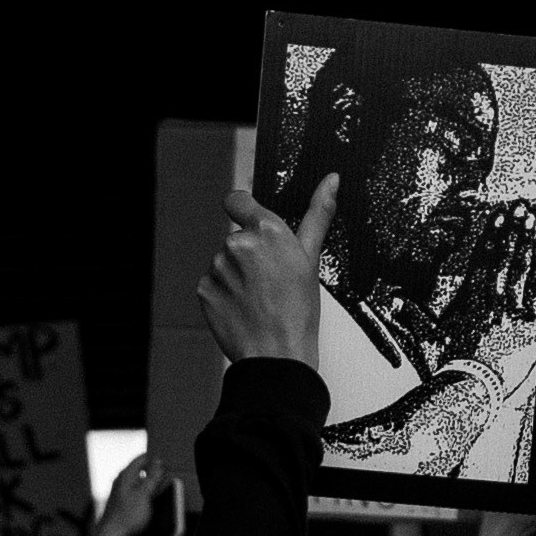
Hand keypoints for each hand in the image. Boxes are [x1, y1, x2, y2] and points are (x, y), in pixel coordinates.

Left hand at [91, 454, 160, 535]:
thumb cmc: (127, 517)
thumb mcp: (145, 494)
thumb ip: (152, 477)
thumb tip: (158, 462)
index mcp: (125, 476)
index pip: (140, 459)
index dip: (153, 459)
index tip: (165, 463)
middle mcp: (120, 483)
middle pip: (138, 470)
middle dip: (151, 471)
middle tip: (163, 474)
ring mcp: (120, 495)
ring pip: (136, 483)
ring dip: (148, 485)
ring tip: (158, 490)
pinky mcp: (121, 506)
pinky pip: (135, 495)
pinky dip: (144, 496)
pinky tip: (148, 504)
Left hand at [198, 179, 338, 373]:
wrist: (277, 354)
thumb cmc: (298, 311)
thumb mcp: (312, 259)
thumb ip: (318, 214)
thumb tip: (331, 181)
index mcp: (266, 231)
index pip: (237, 200)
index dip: (244, 211)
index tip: (253, 227)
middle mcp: (237, 244)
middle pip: (236, 238)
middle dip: (249, 254)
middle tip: (269, 280)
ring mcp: (217, 267)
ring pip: (224, 262)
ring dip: (236, 275)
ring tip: (258, 298)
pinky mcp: (204, 288)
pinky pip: (212, 283)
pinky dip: (224, 294)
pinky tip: (243, 308)